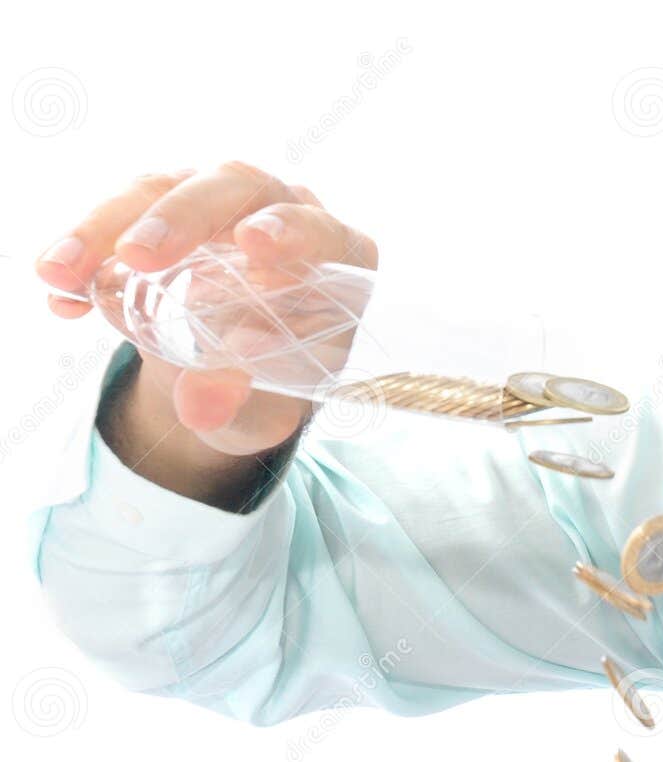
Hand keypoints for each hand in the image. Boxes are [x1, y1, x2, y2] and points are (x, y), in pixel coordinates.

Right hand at [35, 161, 379, 457]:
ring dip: (105, 228)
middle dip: (181, 218)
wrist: (236, 376)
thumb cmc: (272, 383)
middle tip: (136, 256)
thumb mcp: (264, 405)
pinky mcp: (164, 209)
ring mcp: (219, 204)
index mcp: (334, 257)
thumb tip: (201, 406)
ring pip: (162, 189)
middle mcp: (279, 211)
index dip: (289, 231)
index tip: (253, 246)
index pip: (318, 228)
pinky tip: (61, 296)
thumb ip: (241, 400)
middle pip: (233, 186)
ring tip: (61, 275)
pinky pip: (120, 214)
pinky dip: (85, 251)